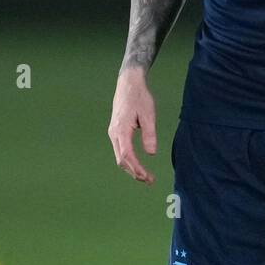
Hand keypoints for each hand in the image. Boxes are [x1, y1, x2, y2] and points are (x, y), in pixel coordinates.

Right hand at [108, 68, 156, 183]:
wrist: (128, 83)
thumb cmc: (139, 97)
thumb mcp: (148, 114)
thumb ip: (149, 134)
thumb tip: (151, 153)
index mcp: (121, 129)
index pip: (127, 155)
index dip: (137, 168)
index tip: (147, 177)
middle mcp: (114, 133)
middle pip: (121, 160)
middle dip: (134, 172)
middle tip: (150, 181)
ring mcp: (113, 133)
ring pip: (119, 157)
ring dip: (131, 168)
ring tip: (145, 176)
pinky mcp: (116, 131)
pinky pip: (120, 150)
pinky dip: (128, 161)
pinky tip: (137, 165)